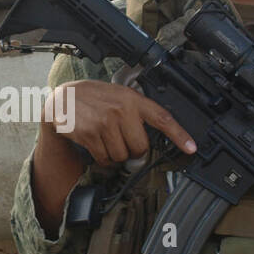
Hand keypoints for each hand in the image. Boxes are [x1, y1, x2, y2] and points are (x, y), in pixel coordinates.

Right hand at [40, 80, 196, 166]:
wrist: (62, 99)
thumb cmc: (94, 98)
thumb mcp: (118, 95)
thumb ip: (136, 111)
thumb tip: (153, 139)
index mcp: (132, 99)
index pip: (162, 118)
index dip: (179, 135)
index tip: (191, 148)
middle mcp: (121, 110)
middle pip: (140, 147)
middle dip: (132, 150)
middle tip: (122, 140)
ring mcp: (105, 123)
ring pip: (122, 156)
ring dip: (115, 154)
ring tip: (106, 139)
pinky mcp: (90, 134)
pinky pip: (105, 159)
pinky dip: (102, 158)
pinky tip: (96, 144)